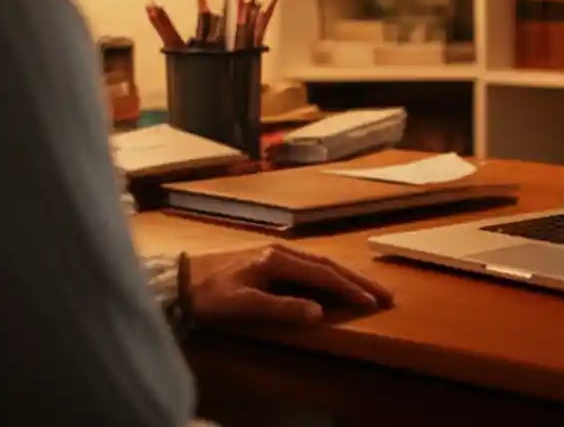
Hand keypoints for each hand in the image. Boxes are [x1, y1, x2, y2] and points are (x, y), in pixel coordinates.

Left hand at [185, 244, 392, 324]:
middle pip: (328, 265)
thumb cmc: (208, 294)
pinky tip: (335, 286)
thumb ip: (280, 307)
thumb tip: (318, 312)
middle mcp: (281, 252)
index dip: (350, 288)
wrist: (177, 280)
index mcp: (277, 259)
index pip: (323, 274)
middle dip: (358, 279)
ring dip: (346, 277)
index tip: (374, 301)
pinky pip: (309, 268)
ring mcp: (275, 254)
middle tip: (386, 293)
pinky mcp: (269, 261)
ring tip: (368, 290)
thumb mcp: (241, 304)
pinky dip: (329, 277)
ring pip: (320, 264)